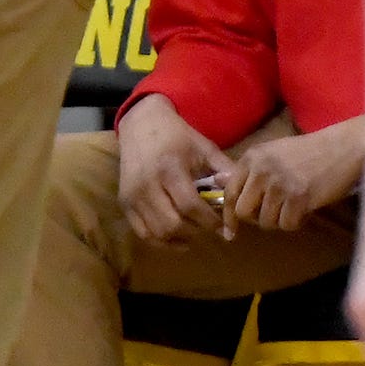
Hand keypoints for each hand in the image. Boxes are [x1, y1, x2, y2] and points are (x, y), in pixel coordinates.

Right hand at [116, 96, 238, 245]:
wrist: (141, 124)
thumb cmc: (177, 136)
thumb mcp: (204, 148)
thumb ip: (224, 171)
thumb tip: (240, 195)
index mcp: (169, 169)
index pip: (191, 207)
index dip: (210, 222)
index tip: (223, 227)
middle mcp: (147, 185)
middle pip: (173, 224)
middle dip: (196, 231)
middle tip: (207, 226)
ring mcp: (132, 195)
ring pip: (157, 232)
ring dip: (179, 238)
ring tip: (193, 230)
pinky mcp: (124, 203)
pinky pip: (143, 233)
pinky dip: (161, 241)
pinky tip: (176, 236)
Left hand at [223, 120, 364, 231]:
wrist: (344, 148)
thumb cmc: (309, 152)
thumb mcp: (272, 153)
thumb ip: (246, 170)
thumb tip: (216, 182)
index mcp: (251, 157)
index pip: (229, 192)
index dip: (229, 214)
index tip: (231, 230)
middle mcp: (261, 170)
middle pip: (243, 211)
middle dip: (256, 218)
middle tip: (274, 213)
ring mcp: (279, 184)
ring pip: (266, 221)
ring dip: (279, 220)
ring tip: (293, 207)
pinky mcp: (299, 197)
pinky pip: (287, 224)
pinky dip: (295, 222)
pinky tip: (304, 210)